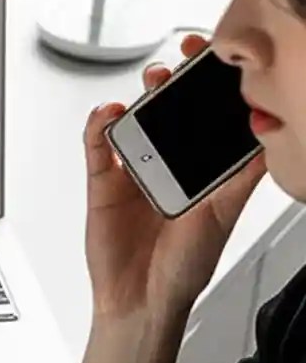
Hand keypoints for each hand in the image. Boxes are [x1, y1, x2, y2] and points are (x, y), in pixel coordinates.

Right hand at [84, 34, 266, 321]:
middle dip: (171, 82)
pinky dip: (100, 126)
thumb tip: (265, 142)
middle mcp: (167, 165)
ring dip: (139, 98)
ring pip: (133, 122)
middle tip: (176, 65)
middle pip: (167, 111)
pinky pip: (97, 147)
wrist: (143, 300)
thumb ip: (239, 178)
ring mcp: (133, 171)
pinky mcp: (103, 183)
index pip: (205, 117)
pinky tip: (110, 114)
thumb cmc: (184, 267)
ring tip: (149, 85)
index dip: (207, 87)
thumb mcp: (223, 217)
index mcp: (199, 170)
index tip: (213, 62)